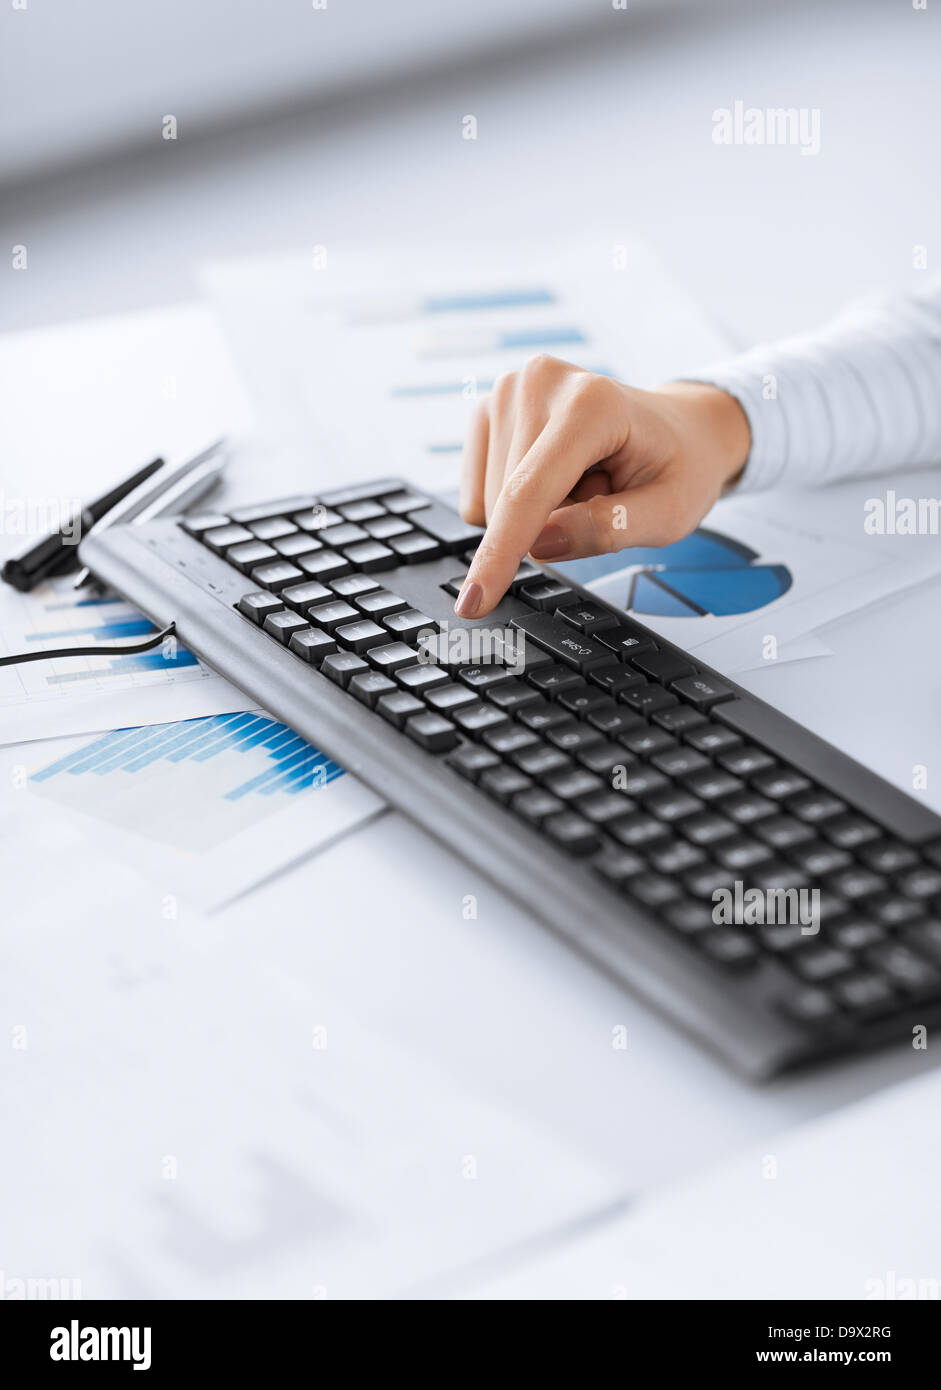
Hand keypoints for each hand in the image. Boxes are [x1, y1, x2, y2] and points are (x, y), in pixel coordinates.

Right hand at [454, 355, 750, 617]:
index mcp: (591, 403)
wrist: (683, 429)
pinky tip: (556, 477)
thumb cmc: (679, 467)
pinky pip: (478, 490)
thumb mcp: (667, 513)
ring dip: (535, 512)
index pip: (528, 492)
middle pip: (506, 500)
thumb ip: (608, 530)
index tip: (474, 602)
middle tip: (602, 494)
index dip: (499, 553)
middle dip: (547, 523)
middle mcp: (541, 383)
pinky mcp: (490, 407)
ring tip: (585, 482)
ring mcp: (510, 389)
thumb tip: (538, 545)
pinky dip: (514, 501)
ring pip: (489, 500)